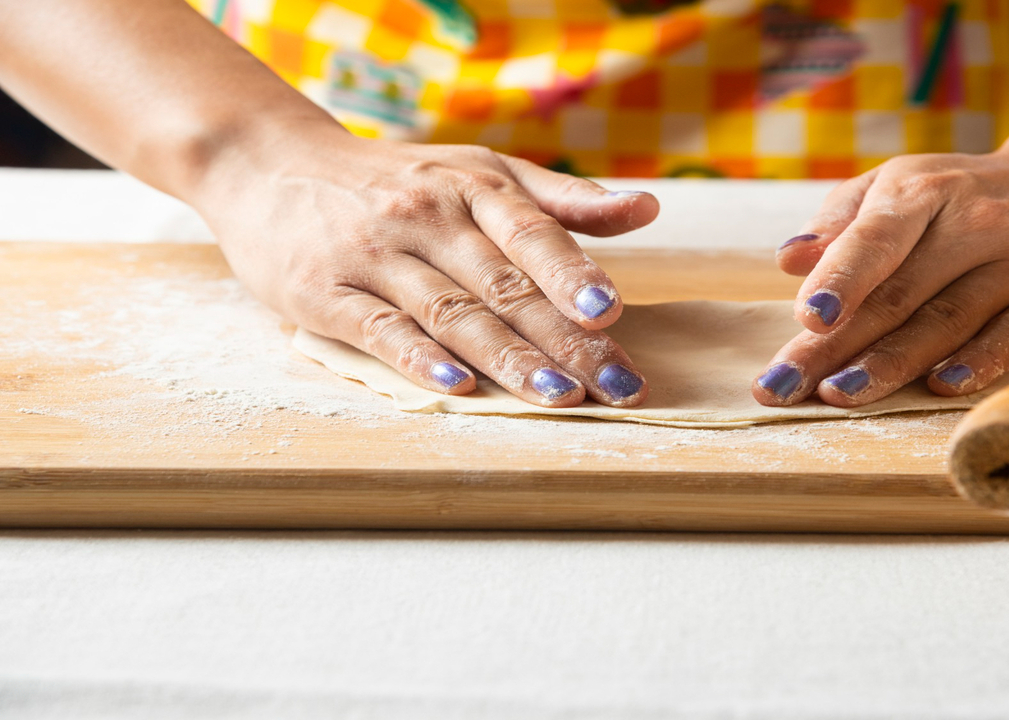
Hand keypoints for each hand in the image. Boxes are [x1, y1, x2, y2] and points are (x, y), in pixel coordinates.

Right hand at [195, 124, 658, 406]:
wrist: (269, 166)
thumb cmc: (398, 179)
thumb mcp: (480, 171)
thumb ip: (562, 200)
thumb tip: (648, 210)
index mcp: (471, 187)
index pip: (531, 233)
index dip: (571, 273)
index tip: (610, 313)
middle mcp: (427, 217)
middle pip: (504, 286)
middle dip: (565, 340)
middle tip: (616, 384)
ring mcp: (375, 256)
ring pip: (452, 312)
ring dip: (508, 358)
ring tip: (559, 396)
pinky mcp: (326, 294)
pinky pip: (379, 329)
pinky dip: (418, 358)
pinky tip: (457, 387)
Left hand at [754, 150, 1008, 406]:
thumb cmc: (965, 193)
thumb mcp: (903, 185)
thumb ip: (842, 220)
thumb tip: (789, 258)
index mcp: (924, 191)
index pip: (877, 237)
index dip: (841, 278)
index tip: (807, 318)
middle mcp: (975, 223)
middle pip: (898, 294)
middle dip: (835, 346)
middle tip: (782, 387)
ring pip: (949, 319)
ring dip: (893, 363)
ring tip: (839, 395)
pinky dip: (981, 361)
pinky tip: (940, 386)